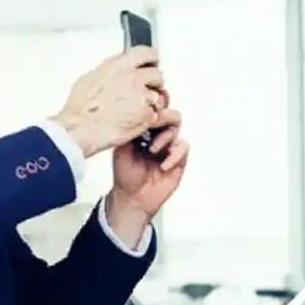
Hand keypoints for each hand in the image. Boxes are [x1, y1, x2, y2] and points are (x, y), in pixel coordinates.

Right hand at [51, 46, 163, 156]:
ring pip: (158, 96)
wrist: (79, 130)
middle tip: (143, 92)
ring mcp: (141, 96)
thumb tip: (114, 71)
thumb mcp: (89, 79)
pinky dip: (146, 120)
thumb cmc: (80, 110)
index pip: (146, 53)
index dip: (151, 60)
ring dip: (150, 103)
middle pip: (157, 75)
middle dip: (153, 84)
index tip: (152, 63)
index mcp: (118, 66)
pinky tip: (132, 122)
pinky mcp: (146, 114)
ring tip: (134, 111)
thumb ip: (108, 72)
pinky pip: (154, 115)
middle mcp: (132, 78)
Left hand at [109, 96, 188, 218]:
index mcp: (144, 130)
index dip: (154, 107)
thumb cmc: (125, 175)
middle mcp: (158, 136)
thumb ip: (130, 131)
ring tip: (152, 150)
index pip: (154, 111)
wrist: (132, 198)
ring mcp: (169, 147)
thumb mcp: (121, 149)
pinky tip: (163, 165)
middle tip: (154, 124)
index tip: (149, 108)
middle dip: (163, 117)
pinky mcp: (178, 160)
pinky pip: (183, 148)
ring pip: (176, 129)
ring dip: (165, 137)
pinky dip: (174, 154)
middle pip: (169, 115)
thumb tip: (135, 113)